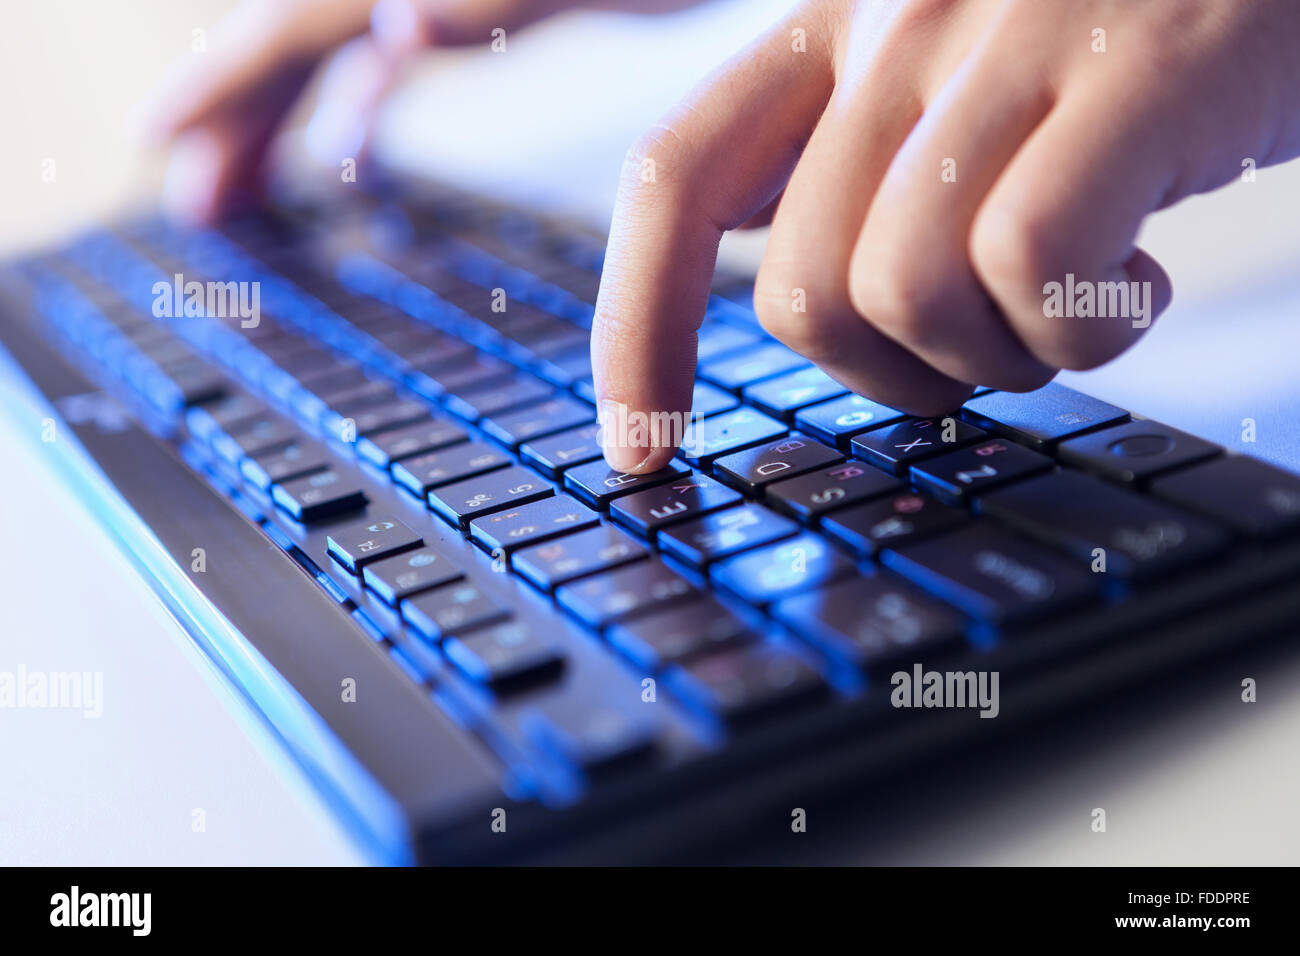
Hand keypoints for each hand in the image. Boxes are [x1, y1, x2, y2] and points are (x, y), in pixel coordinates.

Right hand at [145, 0, 687, 220]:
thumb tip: (396, 25)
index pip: (300, 16)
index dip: (223, 78)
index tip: (155, 139)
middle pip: (300, 32)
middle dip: (240, 113)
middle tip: (195, 199)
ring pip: (339, 47)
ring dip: (288, 118)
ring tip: (241, 194)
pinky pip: (396, 52)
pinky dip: (364, 103)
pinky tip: (346, 150)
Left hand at [592, 0, 1299, 471]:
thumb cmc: (1121, 40)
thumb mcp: (955, 84)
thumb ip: (854, 168)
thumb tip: (793, 296)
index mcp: (829, 19)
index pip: (673, 185)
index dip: (636, 333)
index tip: (638, 448)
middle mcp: (893, 12)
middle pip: (799, 291)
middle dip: (891, 371)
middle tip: (986, 340)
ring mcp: (1004, 33)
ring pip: (900, 294)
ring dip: (993, 354)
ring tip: (1072, 302)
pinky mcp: (1127, 70)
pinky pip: (1024, 267)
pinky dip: (1079, 328)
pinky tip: (1134, 281)